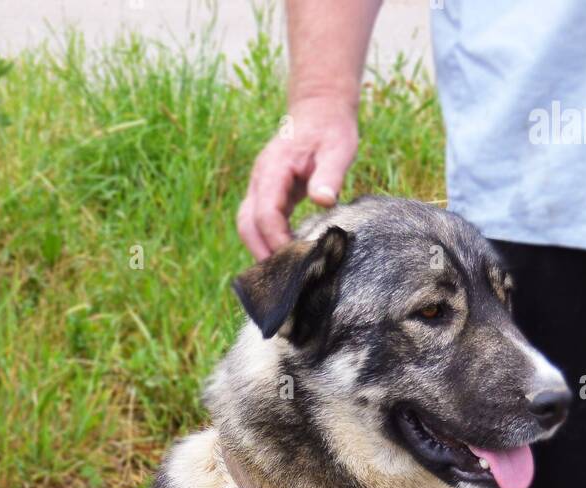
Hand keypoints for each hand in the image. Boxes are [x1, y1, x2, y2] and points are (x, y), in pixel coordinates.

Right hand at [237, 95, 358, 259]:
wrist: (319, 110)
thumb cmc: (331, 129)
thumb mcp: (338, 148)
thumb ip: (330, 174)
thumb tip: (324, 200)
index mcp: (274, 168)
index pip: (265, 213)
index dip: (277, 240)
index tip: (296, 260)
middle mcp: (260, 179)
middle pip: (247, 224)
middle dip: (261, 252)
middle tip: (283, 280)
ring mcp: (260, 187)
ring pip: (248, 225)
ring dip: (261, 250)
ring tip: (282, 275)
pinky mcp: (267, 194)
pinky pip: (258, 222)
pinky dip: (267, 242)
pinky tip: (286, 257)